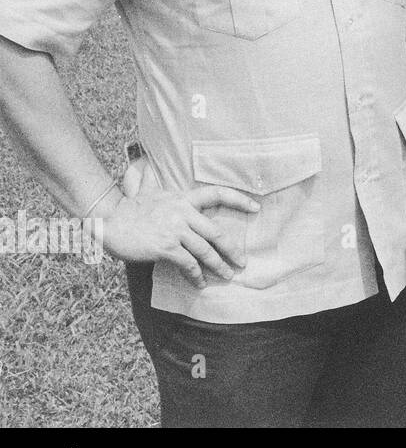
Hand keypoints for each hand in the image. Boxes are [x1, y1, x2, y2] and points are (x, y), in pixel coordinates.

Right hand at [101, 162, 260, 287]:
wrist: (107, 221)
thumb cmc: (127, 209)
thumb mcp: (145, 190)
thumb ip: (151, 179)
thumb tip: (146, 164)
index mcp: (183, 198)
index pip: (217, 194)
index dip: (239, 199)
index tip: (256, 207)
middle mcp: (183, 212)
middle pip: (216, 232)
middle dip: (232, 249)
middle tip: (242, 262)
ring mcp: (175, 230)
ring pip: (205, 251)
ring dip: (218, 266)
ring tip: (227, 276)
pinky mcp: (166, 247)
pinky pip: (188, 263)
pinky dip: (196, 275)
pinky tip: (199, 283)